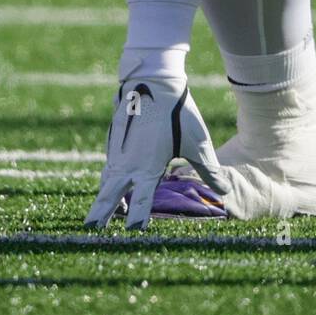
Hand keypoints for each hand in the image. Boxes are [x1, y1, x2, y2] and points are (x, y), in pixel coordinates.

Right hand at [85, 71, 228, 229]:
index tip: (133, 234)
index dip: (136, 219)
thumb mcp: (198, 142)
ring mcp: (119, 150)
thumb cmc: (178, 112)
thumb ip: (208, 170)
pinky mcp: (116, 139)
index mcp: (148, 167)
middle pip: (110, 194)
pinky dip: (107, 180)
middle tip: (91, 231)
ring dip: (104, 197)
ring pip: (107, 180)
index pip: (140, 202)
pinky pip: (109, 167)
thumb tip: (224, 192)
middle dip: (100, 214)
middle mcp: (129, 162)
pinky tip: (111, 184)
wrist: (153, 80)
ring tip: (101, 215)